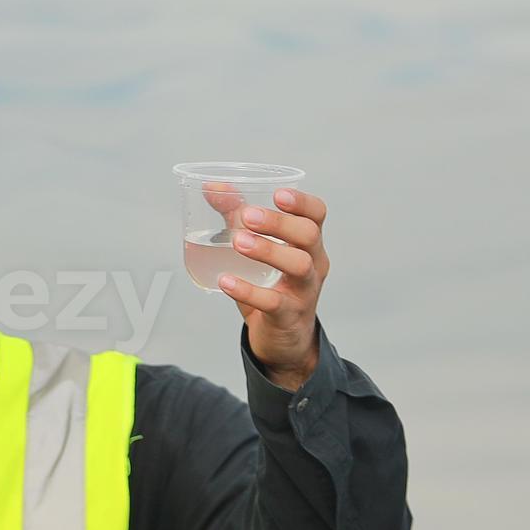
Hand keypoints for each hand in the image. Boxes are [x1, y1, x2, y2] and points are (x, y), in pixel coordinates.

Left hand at [206, 182, 330, 389]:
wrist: (283, 340)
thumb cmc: (272, 288)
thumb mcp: (258, 251)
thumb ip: (238, 219)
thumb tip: (212, 188)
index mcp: (309, 245)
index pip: (317, 216)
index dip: (302, 202)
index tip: (278, 193)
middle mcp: (314, 265)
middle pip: (309, 236)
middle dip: (279, 223)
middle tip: (248, 216)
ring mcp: (304, 292)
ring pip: (298, 266)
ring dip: (268, 251)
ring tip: (237, 242)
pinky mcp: (289, 317)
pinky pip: (273, 302)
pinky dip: (248, 291)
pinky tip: (226, 281)